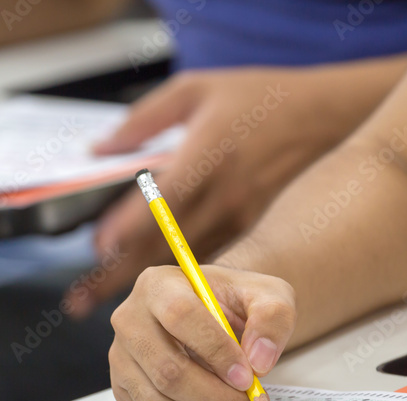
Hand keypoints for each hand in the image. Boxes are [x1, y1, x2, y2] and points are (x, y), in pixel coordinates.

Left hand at [67, 58, 406, 316]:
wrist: (328, 115)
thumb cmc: (257, 98)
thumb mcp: (195, 90)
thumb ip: (143, 119)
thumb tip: (101, 148)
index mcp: (209, 150)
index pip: (164, 197)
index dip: (130, 225)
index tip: (98, 248)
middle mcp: (225, 191)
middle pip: (164, 242)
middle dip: (118, 275)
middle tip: (78, 302)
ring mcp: (242, 216)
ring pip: (184, 262)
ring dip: (141, 287)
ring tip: (99, 304)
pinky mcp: (253, 231)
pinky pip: (209, 261)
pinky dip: (177, 282)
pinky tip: (149, 301)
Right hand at [108, 265, 295, 400]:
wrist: (211, 313)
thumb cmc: (233, 302)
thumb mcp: (267, 295)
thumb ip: (273, 318)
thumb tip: (259, 361)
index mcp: (158, 284)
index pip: (180, 316)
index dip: (216, 350)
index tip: (248, 376)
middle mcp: (129, 318)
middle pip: (167, 368)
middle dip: (215, 395)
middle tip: (248, 400)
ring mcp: (119, 354)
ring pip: (158, 399)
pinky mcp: (121, 384)